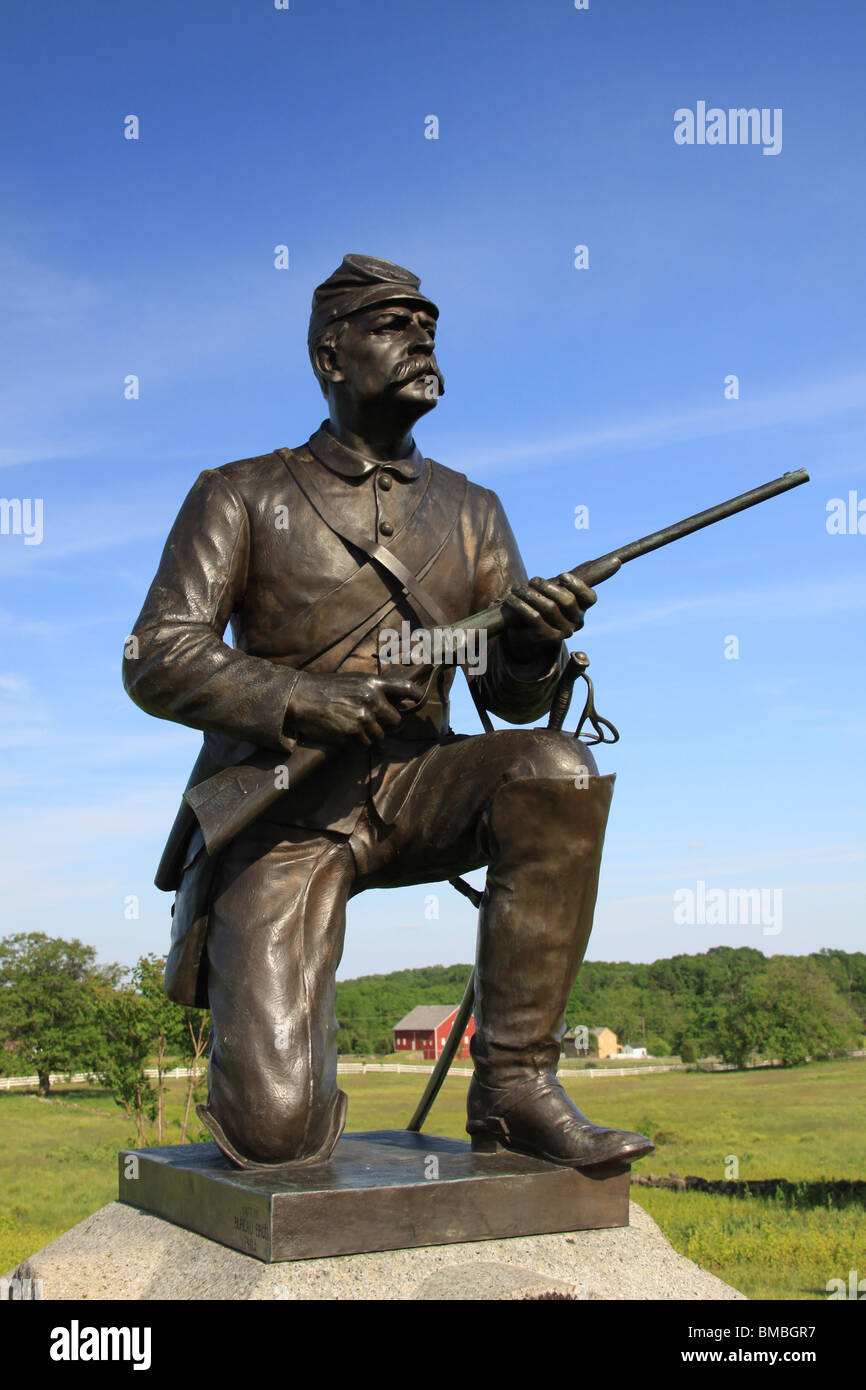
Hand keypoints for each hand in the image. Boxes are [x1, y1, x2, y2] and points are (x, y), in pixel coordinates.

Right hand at [286, 671, 423, 746]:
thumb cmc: (325, 687)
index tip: (419, 700)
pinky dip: (358, 743)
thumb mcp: (353, 680)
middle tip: (374, 722)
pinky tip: (346, 733)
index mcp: (374, 683)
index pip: (405, 688)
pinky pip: (365, 745)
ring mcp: (363, 718)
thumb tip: (392, 701)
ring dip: (370, 735)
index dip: (415, 695)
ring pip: (380, 736)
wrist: (301, 697)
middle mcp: (372, 699)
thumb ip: (373, 689)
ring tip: (353, 726)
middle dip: (387, 724)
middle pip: (396, 721)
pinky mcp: (353, 734)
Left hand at [502, 572, 596, 661]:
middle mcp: (576, 622)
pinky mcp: (547, 637)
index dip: (578, 586)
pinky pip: (534, 617)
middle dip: (547, 586)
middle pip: (567, 600)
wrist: (524, 633)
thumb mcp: (552, 593)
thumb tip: (594, 561)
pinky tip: (511, 599)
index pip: (590, 598)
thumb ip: (565, 582)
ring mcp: (563, 632)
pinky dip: (521, 605)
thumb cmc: (539, 605)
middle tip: (532, 580)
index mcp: (582, 609)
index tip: (562, 576)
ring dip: (530, 594)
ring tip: (516, 588)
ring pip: (549, 607)